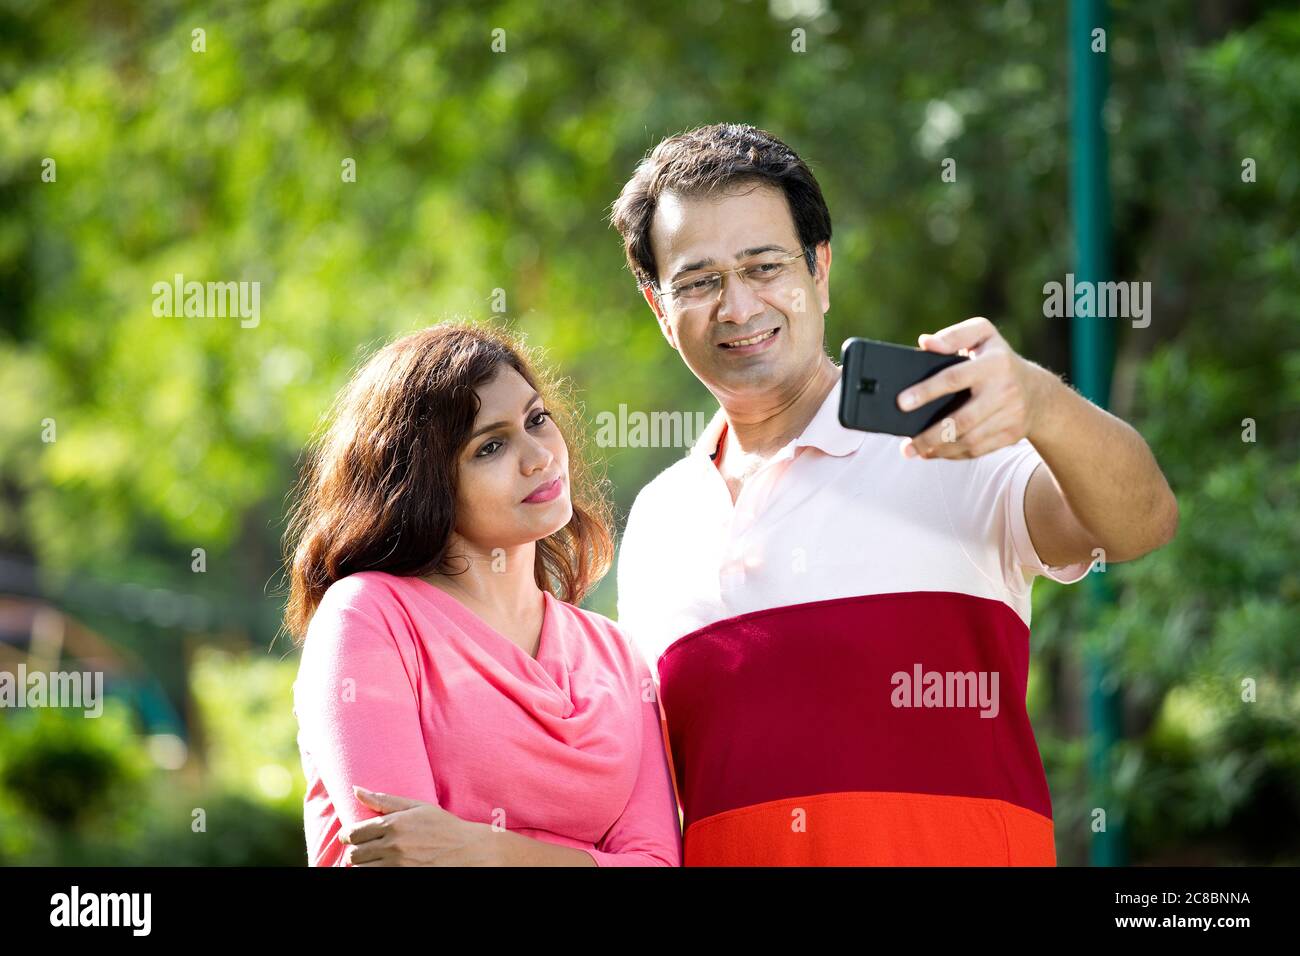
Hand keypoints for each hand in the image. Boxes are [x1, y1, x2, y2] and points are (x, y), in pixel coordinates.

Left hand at [340, 786, 499, 865]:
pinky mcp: (403, 877)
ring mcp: (398, 866)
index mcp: (393, 824)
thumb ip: (384, 800)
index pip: (353, 834)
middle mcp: (393, 846)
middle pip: (354, 854)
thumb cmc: (442, 825)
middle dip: (356, 850)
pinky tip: (383, 865)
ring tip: (374, 858)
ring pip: (362, 868)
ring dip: (364, 863)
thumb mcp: (416, 807)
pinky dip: (374, 871)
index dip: (348, 835)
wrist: (468, 850)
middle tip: (364, 847)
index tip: (352, 836)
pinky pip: (375, 877)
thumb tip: (356, 789)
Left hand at [898, 316, 1052, 459]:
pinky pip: (978, 450)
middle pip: (961, 420)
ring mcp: (1010, 416)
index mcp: (994, 363)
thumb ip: (954, 336)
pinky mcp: (1011, 435)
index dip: (926, 391)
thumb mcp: (983, 335)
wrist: (1039, 392)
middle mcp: (1005, 391)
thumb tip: (926, 343)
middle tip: (905, 445)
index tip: (901, 403)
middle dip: (930, 435)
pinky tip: (935, 452)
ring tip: (915, 450)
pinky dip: (953, 454)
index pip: (954, 378)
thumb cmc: (998, 359)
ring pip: (969, 440)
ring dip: (939, 449)